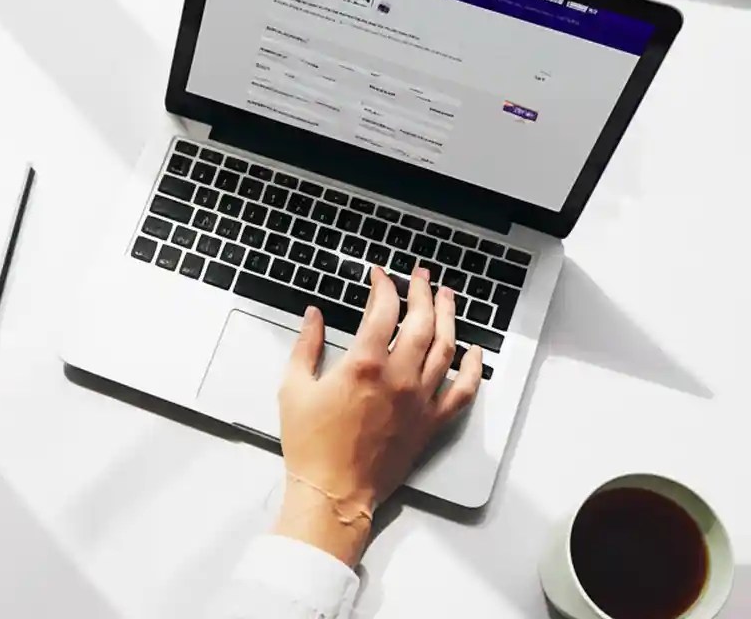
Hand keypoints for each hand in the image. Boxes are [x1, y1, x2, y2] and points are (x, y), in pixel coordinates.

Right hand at [274, 266, 483, 564]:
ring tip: (446, 297)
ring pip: (445, 348)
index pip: (383, 310)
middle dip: (422, 292)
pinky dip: (472, 369)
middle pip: (421, 322)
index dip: (383, 286)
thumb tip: (313, 316)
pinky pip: (461, 392)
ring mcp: (418, 401)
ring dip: (448, 317)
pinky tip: (473, 352)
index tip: (380, 276)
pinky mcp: (429, 424)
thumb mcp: (293, 387)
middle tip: (419, 276)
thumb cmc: (310, 445)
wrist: (333, 492)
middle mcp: (397, 378)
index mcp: (363, 365)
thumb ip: (305, 346)